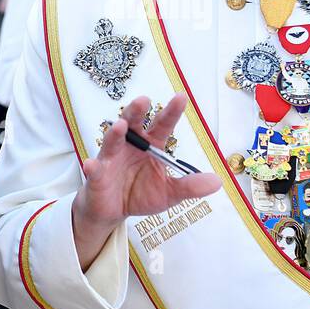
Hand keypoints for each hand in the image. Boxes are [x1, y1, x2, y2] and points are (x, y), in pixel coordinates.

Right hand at [71, 94, 219, 267]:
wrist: (115, 212)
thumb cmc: (141, 194)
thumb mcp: (170, 192)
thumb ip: (189, 186)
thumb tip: (218, 182)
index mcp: (151, 145)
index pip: (163, 124)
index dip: (171, 111)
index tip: (181, 97)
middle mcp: (131, 146)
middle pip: (134, 123)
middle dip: (137, 111)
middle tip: (143, 100)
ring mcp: (112, 158)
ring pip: (113, 141)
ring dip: (116, 133)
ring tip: (120, 126)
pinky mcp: (97, 175)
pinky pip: (94, 170)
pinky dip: (93, 167)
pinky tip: (91, 164)